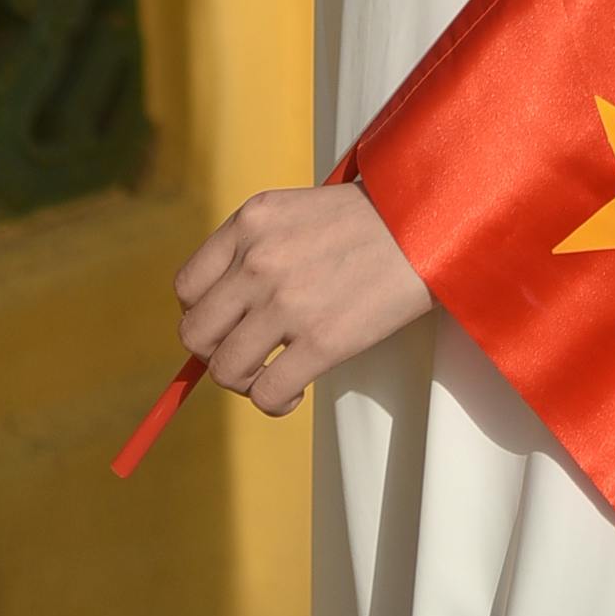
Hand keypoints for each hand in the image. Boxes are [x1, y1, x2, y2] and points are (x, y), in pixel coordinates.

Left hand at [174, 180, 431, 416]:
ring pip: (226, 369)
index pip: (187, 287)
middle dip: (214, 354)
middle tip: (247, 355)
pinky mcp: (320, 341)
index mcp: (251, 221)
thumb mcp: (298, 211)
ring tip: (272, 376)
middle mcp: (258, 259)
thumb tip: (222, 314)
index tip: (226, 325)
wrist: (427, 223)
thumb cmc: (368, 219)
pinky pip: (267, 394)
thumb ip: (257, 247)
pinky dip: (274, 404)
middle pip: (195, 333)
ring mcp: (286, 302)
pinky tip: (296, 393)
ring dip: (244, 383)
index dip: (201, 315)